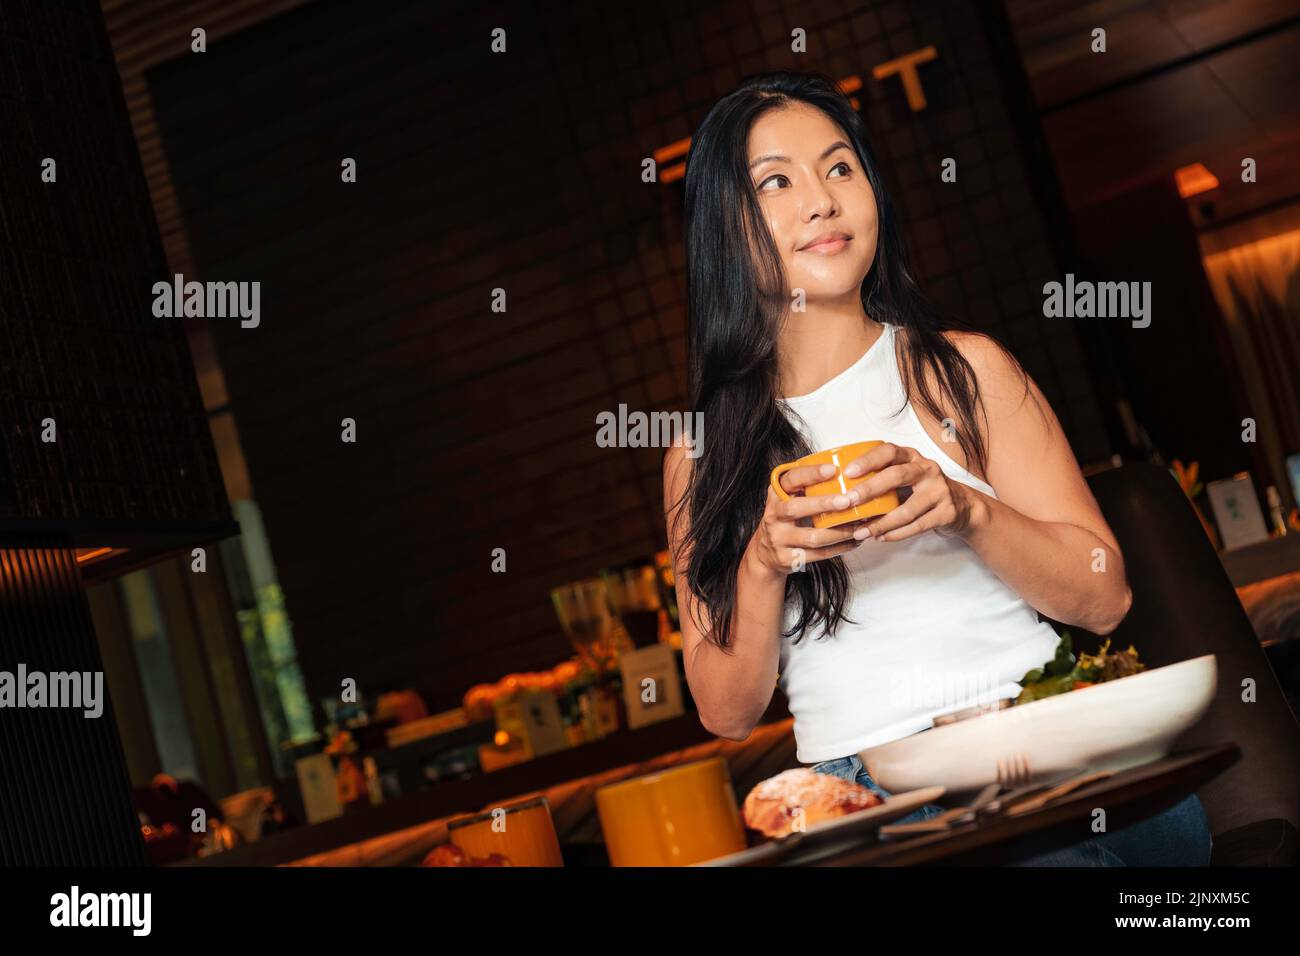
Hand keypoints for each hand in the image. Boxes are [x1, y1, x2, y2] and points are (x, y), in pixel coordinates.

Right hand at [746, 462, 870, 577]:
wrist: (765, 553)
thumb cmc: (786, 519)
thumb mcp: (788, 498)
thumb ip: (805, 486)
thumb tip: (846, 473)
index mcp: (776, 495)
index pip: (790, 479)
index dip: (810, 474)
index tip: (832, 469)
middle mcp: (773, 516)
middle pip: (795, 508)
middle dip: (823, 504)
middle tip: (847, 501)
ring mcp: (778, 539)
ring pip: (812, 537)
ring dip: (839, 531)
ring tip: (859, 525)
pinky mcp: (787, 559)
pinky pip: (819, 554)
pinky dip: (840, 548)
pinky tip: (854, 541)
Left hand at [841, 442, 983, 541]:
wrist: (962, 507)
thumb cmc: (921, 490)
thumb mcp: (904, 477)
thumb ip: (881, 477)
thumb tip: (840, 491)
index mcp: (912, 456)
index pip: (889, 451)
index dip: (868, 460)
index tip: (848, 472)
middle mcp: (927, 468)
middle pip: (896, 476)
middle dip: (869, 489)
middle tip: (848, 502)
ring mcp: (940, 490)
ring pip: (906, 509)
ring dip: (880, 523)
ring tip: (861, 532)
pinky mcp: (947, 512)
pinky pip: (917, 526)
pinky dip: (896, 534)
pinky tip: (880, 537)